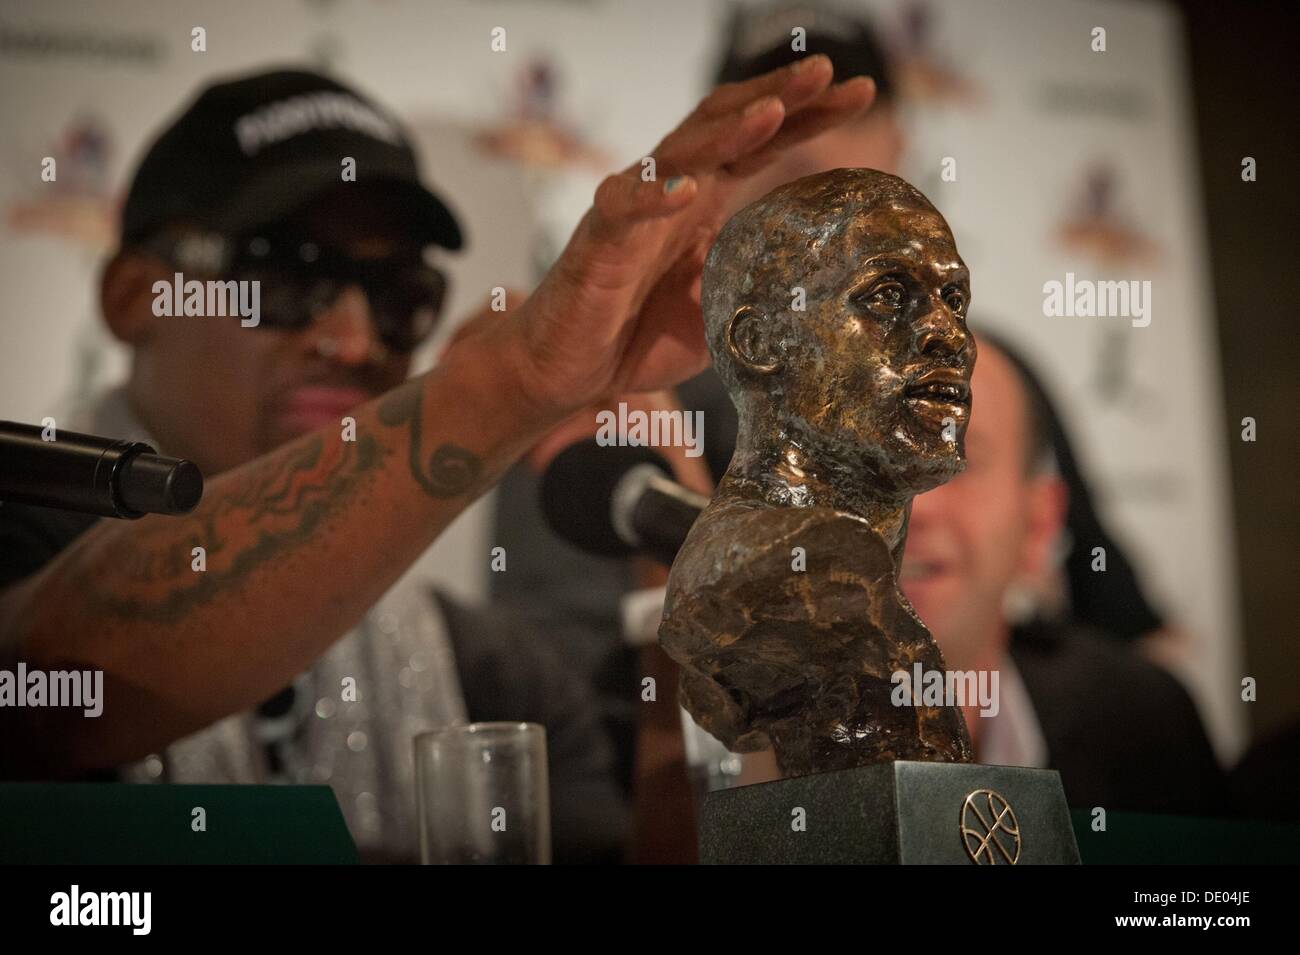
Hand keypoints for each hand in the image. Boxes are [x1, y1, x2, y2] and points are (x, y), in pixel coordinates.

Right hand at [502, 55, 875, 414]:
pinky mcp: (598, 241)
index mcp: (702, 203)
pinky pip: (624, 208)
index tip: (860, 93)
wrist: (568, 373)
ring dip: (728, 130)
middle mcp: (670, 193)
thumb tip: (811, 281)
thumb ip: (752, 283)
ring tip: (773, 112)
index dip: (807, 116)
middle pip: (725, 124)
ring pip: (680, 153)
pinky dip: (655, 197)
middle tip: (829, 75)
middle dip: (778, 97)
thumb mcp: (715, 312)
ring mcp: (632, 211)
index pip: (759, 144)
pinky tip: (688, 190)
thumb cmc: (634, 338)